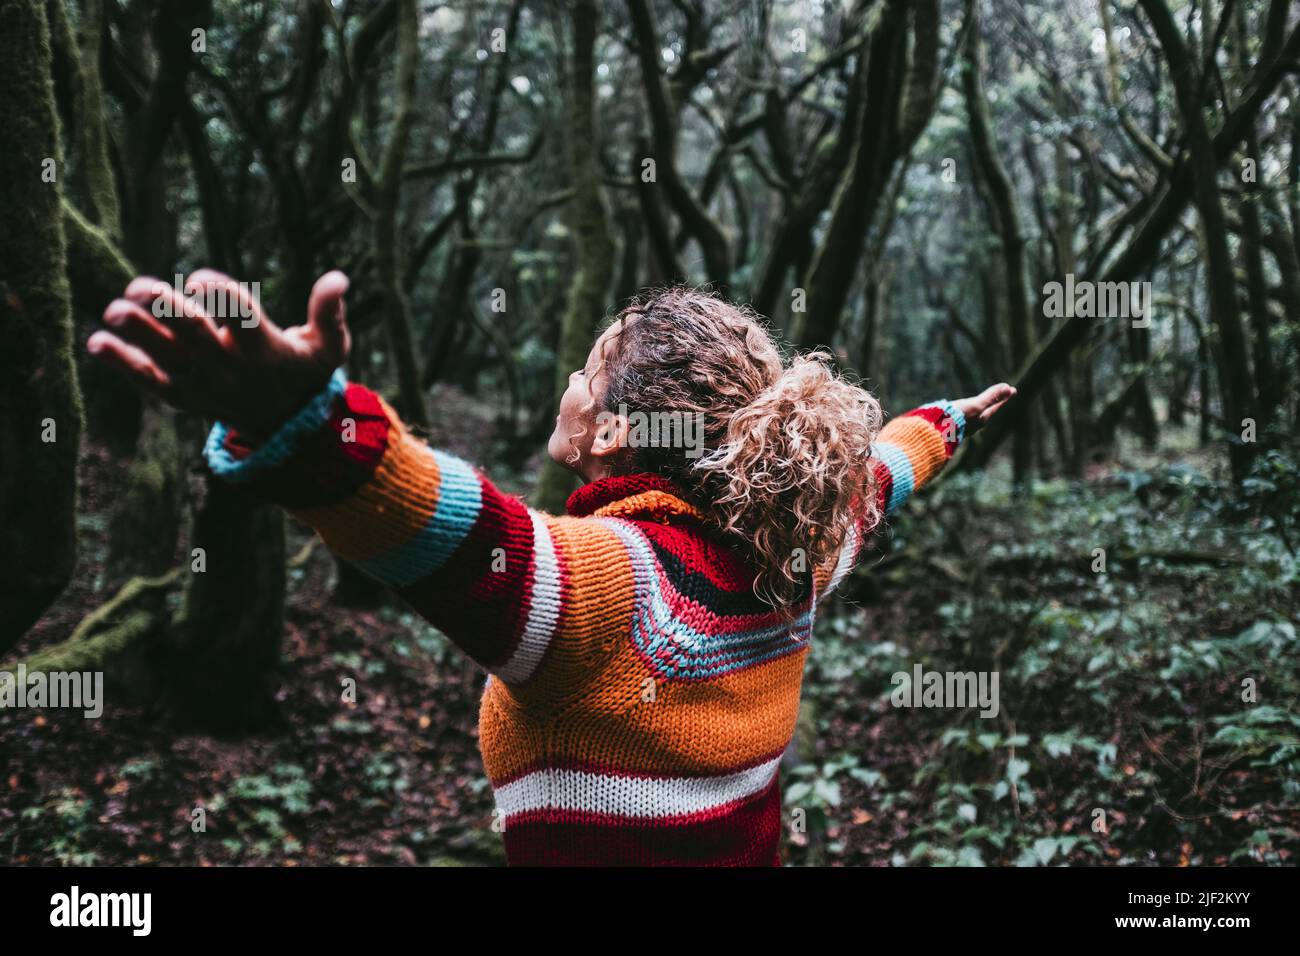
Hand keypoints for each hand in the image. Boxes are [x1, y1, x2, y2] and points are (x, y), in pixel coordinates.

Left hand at [88, 269, 350, 441]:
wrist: (286, 427)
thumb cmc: (306, 374)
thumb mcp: (328, 347)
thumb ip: (329, 313)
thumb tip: (340, 277)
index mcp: (265, 350)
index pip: (241, 317)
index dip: (218, 294)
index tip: (200, 281)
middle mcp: (232, 369)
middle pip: (195, 336)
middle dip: (166, 310)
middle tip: (139, 287)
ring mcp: (205, 386)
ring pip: (167, 357)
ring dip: (138, 334)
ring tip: (114, 309)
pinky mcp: (185, 398)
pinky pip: (150, 381)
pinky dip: (123, 363)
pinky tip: (98, 342)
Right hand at [952, 382, 1015, 432]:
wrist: (934, 431)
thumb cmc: (956, 418)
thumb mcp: (976, 405)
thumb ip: (991, 397)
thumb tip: (1008, 387)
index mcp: (981, 420)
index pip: (996, 406)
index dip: (1004, 397)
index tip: (1013, 389)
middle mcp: (974, 425)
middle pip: (988, 411)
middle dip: (995, 403)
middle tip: (1003, 395)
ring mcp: (963, 426)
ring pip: (976, 415)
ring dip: (982, 408)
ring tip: (983, 404)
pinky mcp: (951, 426)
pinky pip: (965, 418)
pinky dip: (969, 412)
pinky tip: (962, 412)